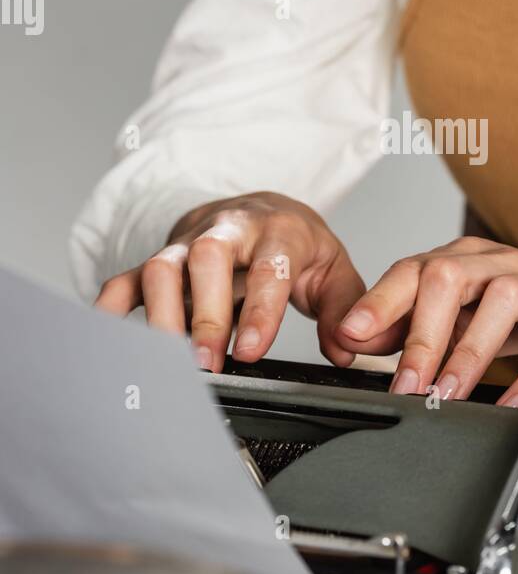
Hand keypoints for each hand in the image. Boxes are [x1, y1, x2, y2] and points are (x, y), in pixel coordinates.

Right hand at [94, 192, 364, 372]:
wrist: (263, 207)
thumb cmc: (297, 245)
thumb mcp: (333, 269)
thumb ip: (344, 309)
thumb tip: (347, 349)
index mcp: (279, 231)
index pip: (271, 267)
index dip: (259, 310)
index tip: (250, 352)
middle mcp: (228, 230)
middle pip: (208, 258)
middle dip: (205, 313)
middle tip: (206, 364)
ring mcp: (187, 242)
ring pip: (162, 266)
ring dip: (162, 316)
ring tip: (169, 365)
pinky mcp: (158, 257)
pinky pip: (126, 278)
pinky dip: (112, 309)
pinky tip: (115, 345)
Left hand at [336, 237, 517, 407]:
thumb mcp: (467, 311)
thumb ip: (414, 321)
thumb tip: (353, 335)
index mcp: (468, 259)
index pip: (415, 268)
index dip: (380, 300)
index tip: (350, 333)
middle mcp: (503, 264)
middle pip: (451, 278)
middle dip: (422, 334)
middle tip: (404, 384)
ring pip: (502, 302)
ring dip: (468, 354)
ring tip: (446, 395)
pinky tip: (512, 403)